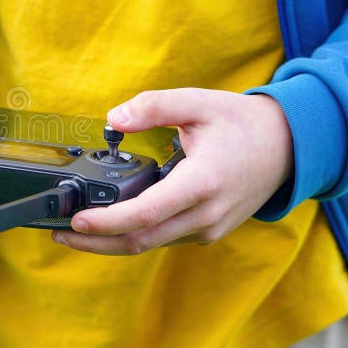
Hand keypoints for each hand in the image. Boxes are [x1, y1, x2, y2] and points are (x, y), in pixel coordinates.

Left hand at [52, 88, 293, 254]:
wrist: (288, 147)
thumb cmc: (242, 124)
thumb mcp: (198, 102)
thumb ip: (153, 106)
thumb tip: (112, 118)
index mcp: (201, 184)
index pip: (144, 215)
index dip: (106, 223)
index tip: (75, 222)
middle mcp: (204, 215)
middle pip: (139, 241)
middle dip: (95, 243)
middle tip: (59, 234)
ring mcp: (207, 228)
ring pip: (149, 245)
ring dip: (110, 243)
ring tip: (75, 232)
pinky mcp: (206, 231)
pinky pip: (162, 239)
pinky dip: (132, 236)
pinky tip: (110, 225)